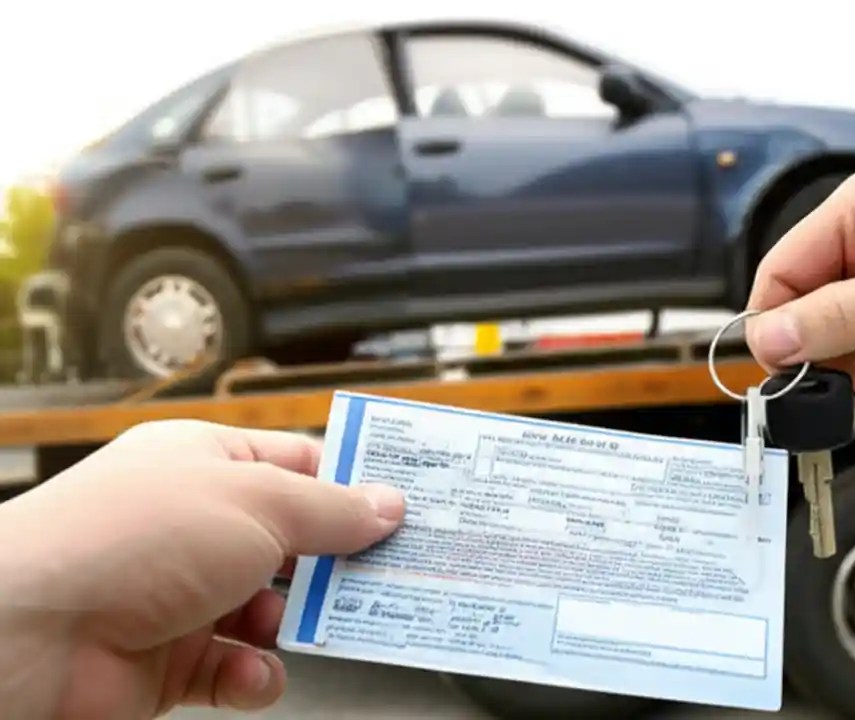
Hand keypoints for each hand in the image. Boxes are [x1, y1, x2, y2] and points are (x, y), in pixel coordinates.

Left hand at [0, 420, 404, 719]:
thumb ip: (332, 510)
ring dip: (298, 625)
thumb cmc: (127, 539)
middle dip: (341, 565)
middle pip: (296, 543)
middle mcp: (196, 524)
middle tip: (394, 577)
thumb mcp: (256, 503)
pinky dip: (253, 673)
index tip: (409, 506)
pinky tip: (250, 671)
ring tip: (319, 629)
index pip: (299, 465)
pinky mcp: (169, 661)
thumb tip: (389, 506)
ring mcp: (182, 594)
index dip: (355, 484)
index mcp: (207, 462)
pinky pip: (236, 667)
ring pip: (273, 610)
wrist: (27, 634)